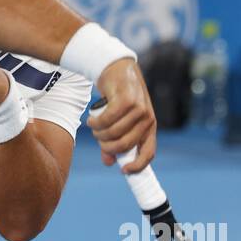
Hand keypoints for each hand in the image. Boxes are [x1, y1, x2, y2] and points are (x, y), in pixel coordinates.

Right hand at [89, 58, 155, 172]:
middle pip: (125, 144)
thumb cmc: (117, 98)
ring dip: (99, 133)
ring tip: (93, 126)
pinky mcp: (126, 100)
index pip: (148, 152)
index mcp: (149, 127)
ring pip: (114, 132)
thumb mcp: (119, 121)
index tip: (123, 171)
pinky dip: (95, 122)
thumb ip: (113, 141)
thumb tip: (109, 162)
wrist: (115, 69)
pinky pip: (107, 119)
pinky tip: (91, 119)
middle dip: (107, 145)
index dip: (138, 165)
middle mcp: (147, 119)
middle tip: (98, 138)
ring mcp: (138, 109)